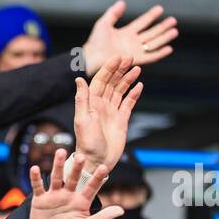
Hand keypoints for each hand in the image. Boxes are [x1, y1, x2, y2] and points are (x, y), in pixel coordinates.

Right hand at [29, 148, 122, 218]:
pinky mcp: (40, 199)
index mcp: (82, 201)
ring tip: (60, 151)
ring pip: (57, 178)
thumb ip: (102, 218)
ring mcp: (54, 195)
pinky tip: (35, 168)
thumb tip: (121, 210)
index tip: (104, 167)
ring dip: (58, 165)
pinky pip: (38, 187)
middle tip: (81, 155)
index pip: (91, 187)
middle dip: (77, 168)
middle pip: (74, 178)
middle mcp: (69, 195)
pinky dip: (36, 178)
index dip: (97, 178)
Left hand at [72, 55, 141, 173]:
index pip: (100, 81)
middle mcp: (101, 105)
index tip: (118, 57)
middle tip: (130, 58)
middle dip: (120, 70)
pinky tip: (140, 85)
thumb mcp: (82, 120)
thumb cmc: (87, 143)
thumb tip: (79, 79)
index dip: (109, 68)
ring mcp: (111, 112)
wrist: (97, 161)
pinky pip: (128, 104)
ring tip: (137, 69)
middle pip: (111, 83)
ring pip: (120, 91)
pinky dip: (134, 94)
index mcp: (91, 103)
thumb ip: (82, 99)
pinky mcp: (121, 120)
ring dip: (128, 79)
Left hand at [81, 1, 177, 74]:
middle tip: (173, 20)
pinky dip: (160, 53)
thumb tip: (122, 2)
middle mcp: (132, 42)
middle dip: (162, 27)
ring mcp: (134, 51)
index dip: (151, 16)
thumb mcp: (103, 23)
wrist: (92, 57)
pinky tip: (169, 48)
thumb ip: (113, 13)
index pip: (142, 23)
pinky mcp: (135, 60)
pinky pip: (150, 57)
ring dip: (164, 37)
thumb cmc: (94, 42)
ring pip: (153, 43)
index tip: (160, 9)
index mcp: (125, 33)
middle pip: (151, 33)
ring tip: (174, 31)